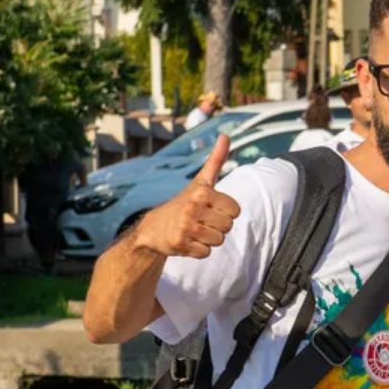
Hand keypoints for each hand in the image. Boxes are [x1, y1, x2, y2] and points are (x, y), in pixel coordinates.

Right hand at [131, 135, 240, 258]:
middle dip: (217, 226)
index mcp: (202, 192)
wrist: (153, 229)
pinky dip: (199, 250)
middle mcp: (193, 208)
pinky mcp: (181, 245)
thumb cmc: (183, 203)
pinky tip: (187, 241)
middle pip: (228, 226)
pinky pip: (207, 253)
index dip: (225, 212)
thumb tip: (226, 135)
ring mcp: (186, 227)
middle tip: (200, 221)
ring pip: (219, 241)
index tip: (210, 208)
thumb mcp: (200, 182)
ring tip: (193, 230)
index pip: (235, 210)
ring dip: (209, 239)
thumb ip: (216, 160)